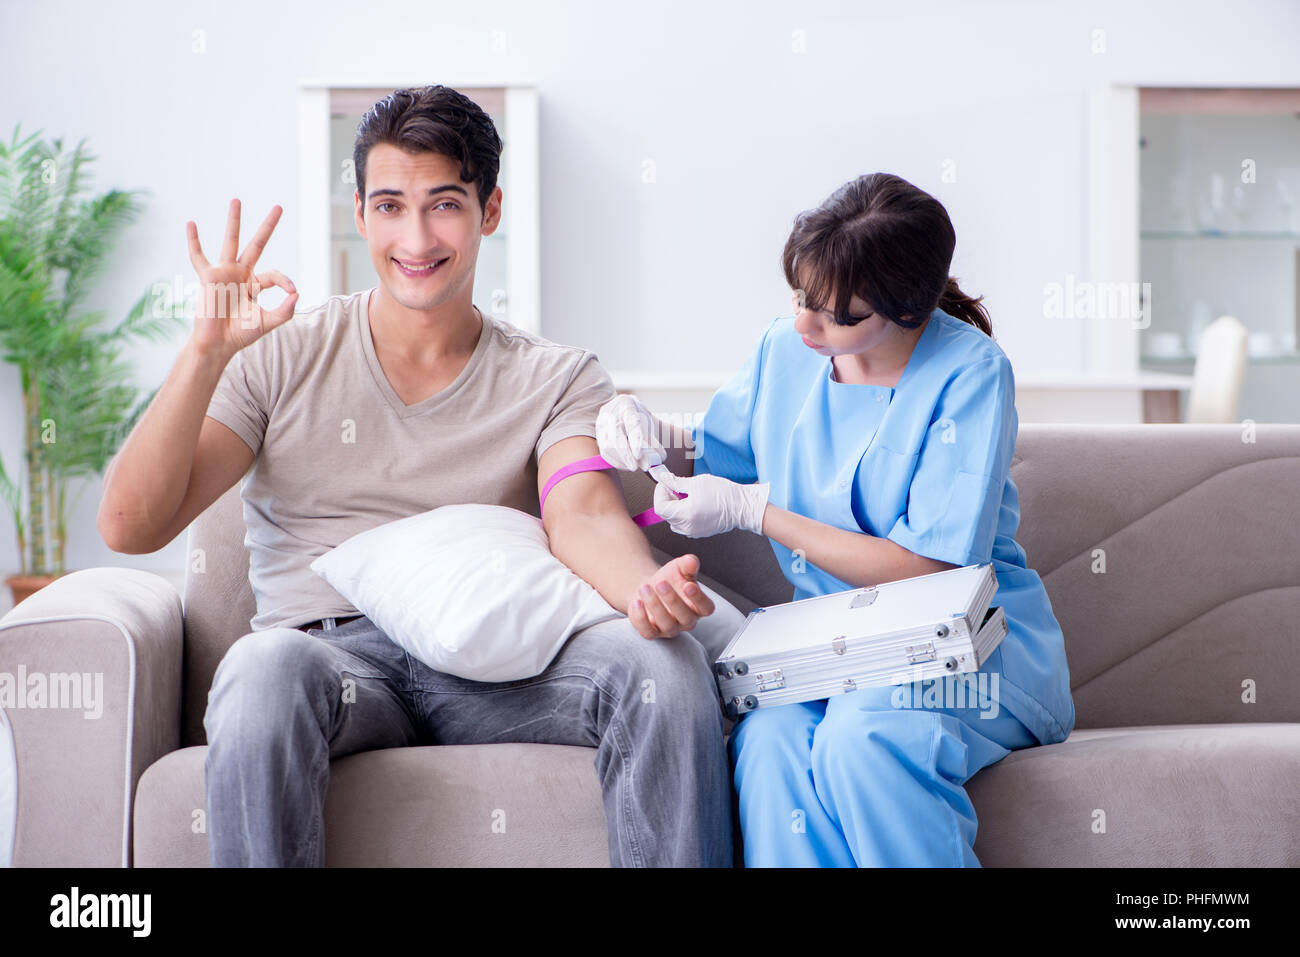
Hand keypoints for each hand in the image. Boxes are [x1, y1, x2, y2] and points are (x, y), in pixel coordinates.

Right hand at [187, 198, 297, 360]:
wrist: (219, 343)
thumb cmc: (242, 334)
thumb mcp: (268, 322)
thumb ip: (285, 310)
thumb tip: (297, 292)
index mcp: (256, 284)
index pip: (275, 274)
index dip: (285, 281)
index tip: (291, 291)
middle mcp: (241, 274)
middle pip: (257, 244)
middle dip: (268, 226)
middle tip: (279, 206)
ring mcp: (224, 272)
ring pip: (230, 241)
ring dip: (234, 221)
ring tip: (237, 200)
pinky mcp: (208, 277)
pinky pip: (198, 256)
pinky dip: (193, 241)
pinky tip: (190, 224)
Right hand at [596, 394, 666, 470]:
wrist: (628, 414)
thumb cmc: (641, 420)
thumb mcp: (649, 426)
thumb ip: (652, 442)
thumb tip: (653, 461)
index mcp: (627, 404)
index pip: (631, 422)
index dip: (635, 439)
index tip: (639, 455)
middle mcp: (611, 411)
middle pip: (617, 435)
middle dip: (626, 454)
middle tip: (636, 467)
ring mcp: (601, 423)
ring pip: (607, 445)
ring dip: (621, 460)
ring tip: (633, 466)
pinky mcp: (598, 435)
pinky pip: (604, 452)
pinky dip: (615, 462)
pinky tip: (625, 465)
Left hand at [628, 554, 715, 638]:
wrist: (649, 587)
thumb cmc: (670, 578)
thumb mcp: (680, 568)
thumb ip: (688, 564)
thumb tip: (692, 561)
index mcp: (699, 607)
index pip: (706, 608)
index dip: (699, 599)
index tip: (688, 585)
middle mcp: (687, 621)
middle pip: (686, 617)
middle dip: (673, 600)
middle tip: (661, 583)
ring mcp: (670, 629)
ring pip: (667, 625)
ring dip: (655, 606)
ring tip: (644, 587)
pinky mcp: (652, 633)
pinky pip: (648, 632)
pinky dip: (641, 619)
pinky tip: (637, 602)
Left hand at [653, 471, 769, 537]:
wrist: (742, 507)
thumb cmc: (725, 495)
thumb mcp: (697, 483)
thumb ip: (676, 482)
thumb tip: (665, 479)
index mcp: (686, 514)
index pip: (660, 507)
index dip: (660, 493)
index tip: (665, 483)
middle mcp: (687, 526)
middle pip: (665, 514)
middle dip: (667, 498)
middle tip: (675, 486)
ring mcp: (692, 531)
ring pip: (672, 519)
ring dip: (674, 506)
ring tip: (685, 495)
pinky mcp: (698, 532)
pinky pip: (682, 524)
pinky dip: (682, 513)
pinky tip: (691, 503)